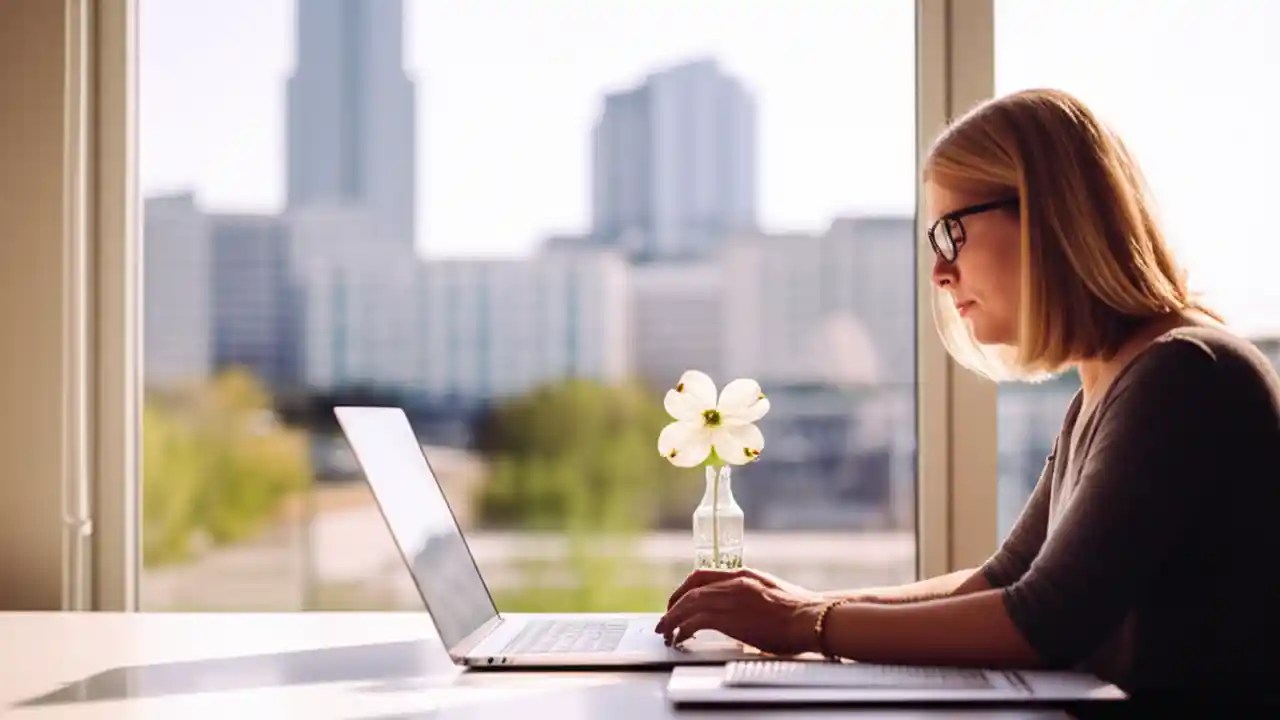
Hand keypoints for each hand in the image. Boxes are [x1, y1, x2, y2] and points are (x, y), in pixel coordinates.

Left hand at [655, 568, 826, 655]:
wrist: (810, 617)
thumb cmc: (800, 611)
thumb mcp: (772, 593)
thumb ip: (752, 596)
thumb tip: (744, 611)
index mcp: (743, 574)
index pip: (703, 575)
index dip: (685, 588)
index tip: (678, 599)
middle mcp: (732, 582)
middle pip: (691, 588)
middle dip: (674, 603)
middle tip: (666, 618)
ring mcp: (729, 598)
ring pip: (688, 604)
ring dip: (672, 618)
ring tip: (665, 631)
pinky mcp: (728, 617)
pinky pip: (694, 621)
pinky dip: (682, 628)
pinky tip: (679, 637)